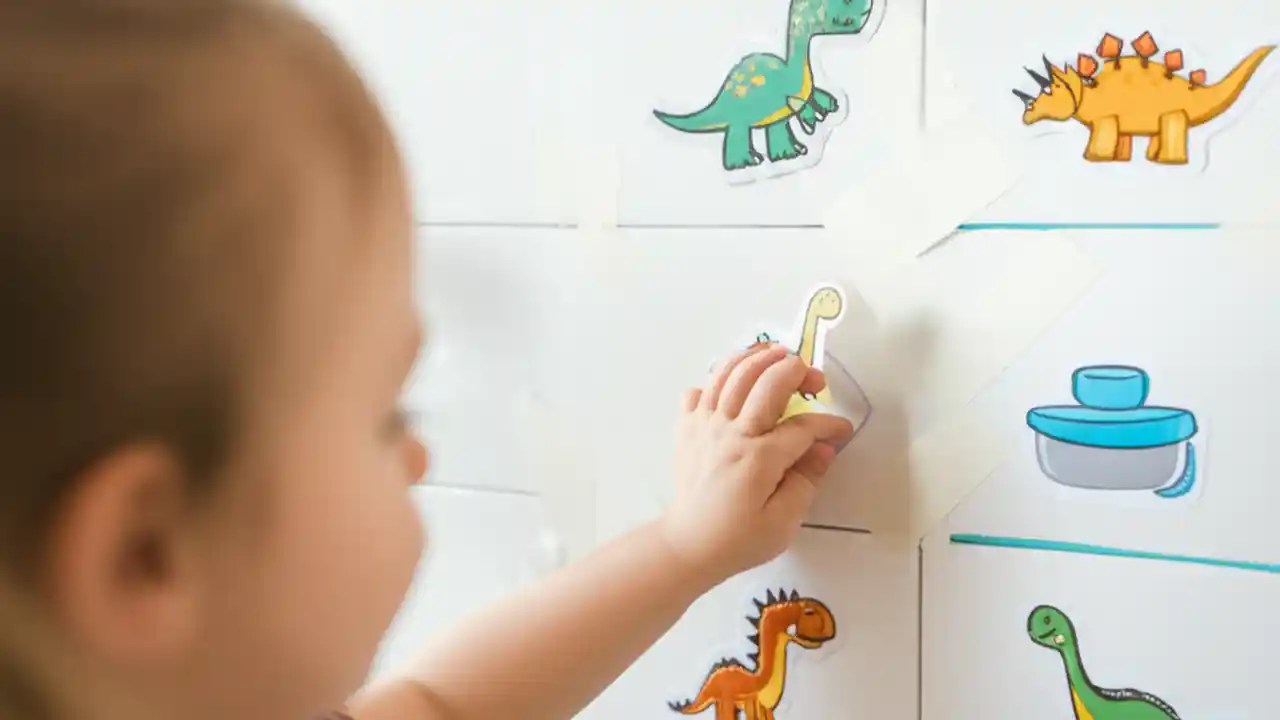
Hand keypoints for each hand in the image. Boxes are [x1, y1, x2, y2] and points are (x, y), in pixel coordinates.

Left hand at [659, 342, 854, 585]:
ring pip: (731, 373)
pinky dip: (718, 378)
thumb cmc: (739, 539)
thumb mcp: (784, 522)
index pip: (803, 426)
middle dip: (797, 370)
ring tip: (779, 356)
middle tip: (814, 381)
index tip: (842, 430)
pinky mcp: (687, 427)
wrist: (688, 545)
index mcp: (758, 458)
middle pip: (767, 380)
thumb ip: (806, 480)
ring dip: (758, 357)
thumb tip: (824, 448)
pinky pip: (700, 389)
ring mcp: (704, 425)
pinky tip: (734, 383)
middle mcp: (730, 432)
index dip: (829, 423)